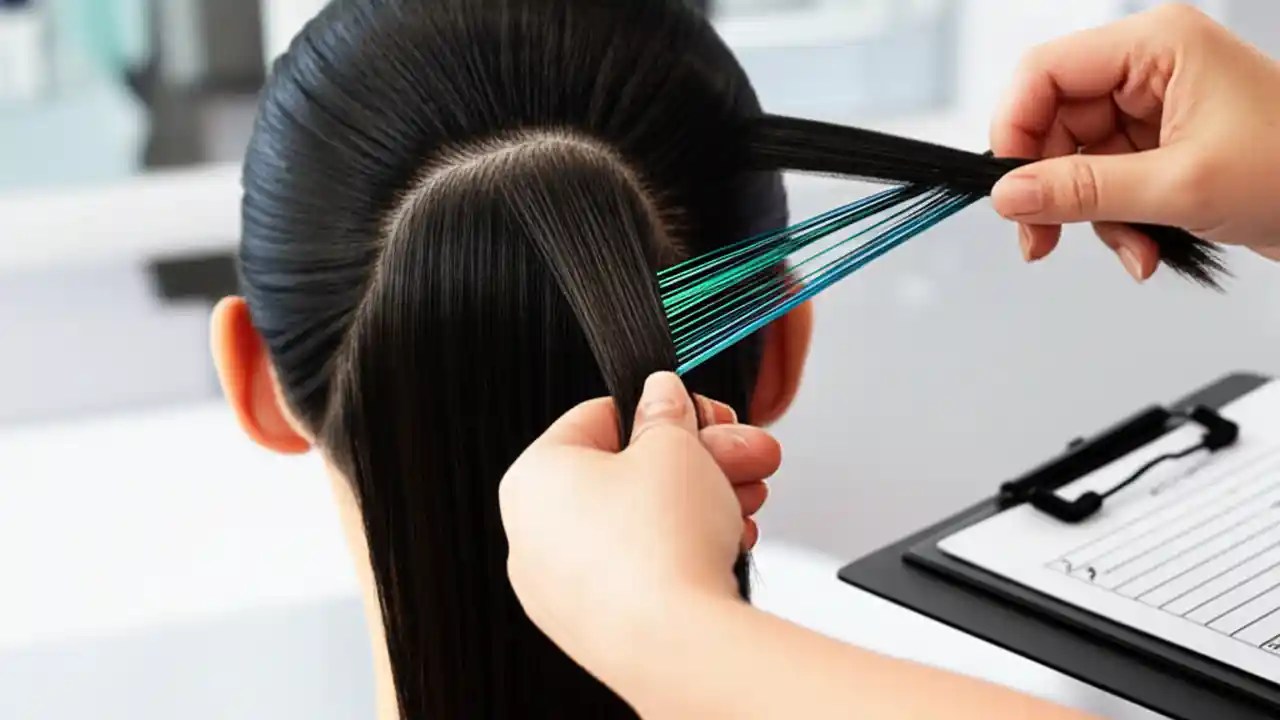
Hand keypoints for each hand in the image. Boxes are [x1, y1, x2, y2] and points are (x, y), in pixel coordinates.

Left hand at [499, 372, 781, 689]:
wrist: (679, 644)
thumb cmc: (661, 544)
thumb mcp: (674, 445)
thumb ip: (666, 411)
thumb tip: (660, 395)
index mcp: (534, 477)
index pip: (599, 419)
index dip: (663, 412)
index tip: (704, 415)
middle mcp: (535, 534)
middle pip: (628, 472)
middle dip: (700, 458)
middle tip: (743, 452)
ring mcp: (562, 587)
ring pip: (641, 522)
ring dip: (703, 500)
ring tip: (747, 496)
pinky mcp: (596, 624)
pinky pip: (642, 569)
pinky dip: (683, 549)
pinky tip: (729, 539)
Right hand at [989, 3, 1279, 279]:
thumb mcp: (1178, 187)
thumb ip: (1082, 191)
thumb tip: (1009, 196)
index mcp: (1157, 45)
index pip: (1044, 72)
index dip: (1015, 129)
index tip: (1008, 187)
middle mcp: (1151, 67)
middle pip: (1054, 121)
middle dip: (1052, 187)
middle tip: (1043, 239)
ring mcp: (1156, 106)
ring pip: (1077, 160)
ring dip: (1092, 214)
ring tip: (1132, 248)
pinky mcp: (1164, 143)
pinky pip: (1107, 181)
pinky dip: (1117, 220)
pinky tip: (1145, 246)